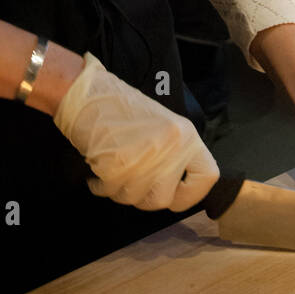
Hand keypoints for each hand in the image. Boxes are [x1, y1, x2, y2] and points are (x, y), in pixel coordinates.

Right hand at [53, 51, 219, 210]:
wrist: (87, 94)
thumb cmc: (121, 109)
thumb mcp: (163, 126)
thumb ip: (175, 155)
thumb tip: (177, 190)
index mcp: (185, 135)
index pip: (207, 176)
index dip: (192, 194)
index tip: (175, 195)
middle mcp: (170, 146)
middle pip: (163, 199)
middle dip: (143, 197)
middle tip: (130, 183)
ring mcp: (144, 156)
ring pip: (135, 199)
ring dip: (119, 191)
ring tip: (111, 170)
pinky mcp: (118, 163)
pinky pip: (112, 192)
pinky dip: (101, 187)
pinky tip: (97, 173)